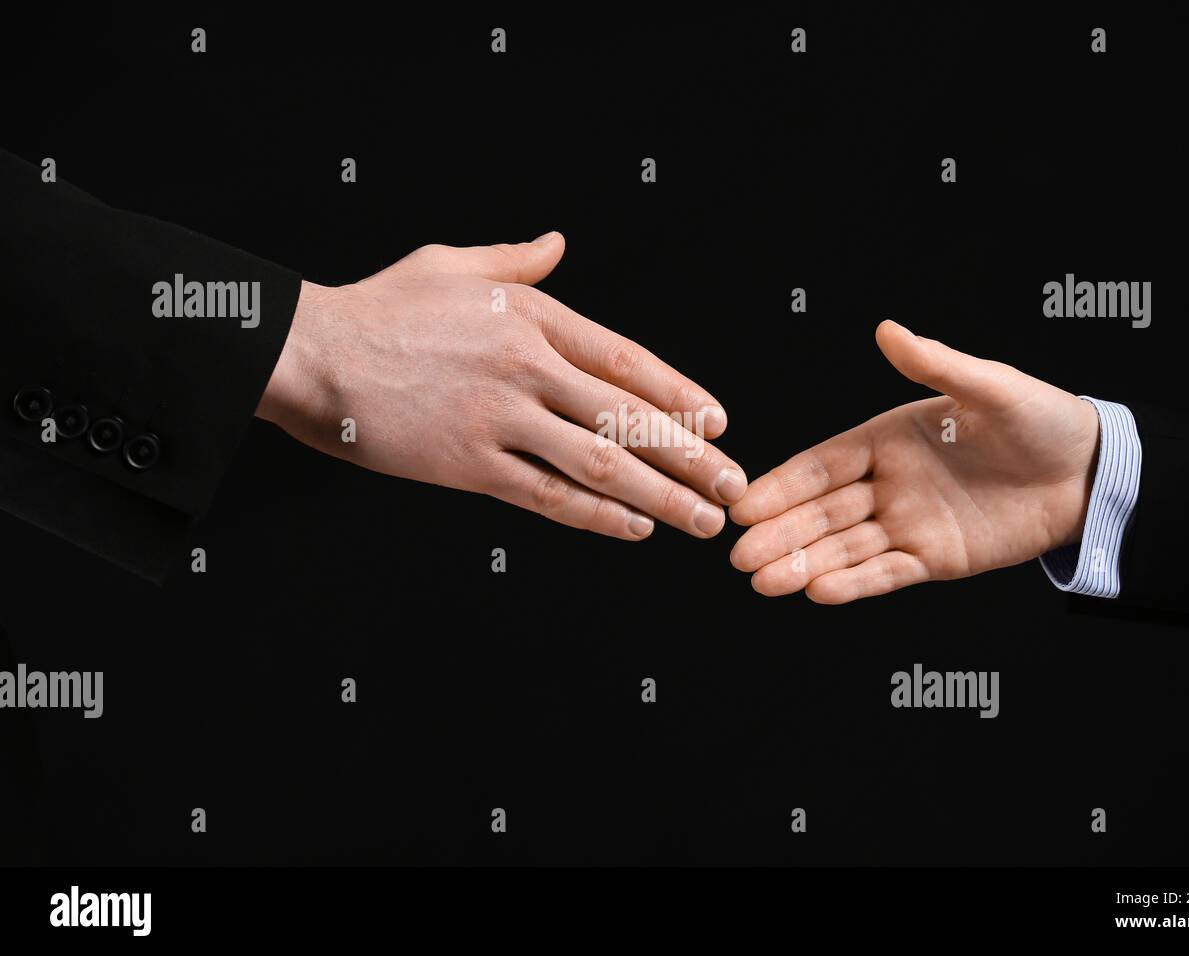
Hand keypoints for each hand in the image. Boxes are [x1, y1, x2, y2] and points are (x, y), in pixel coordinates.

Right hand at [257, 233, 745, 538]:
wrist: (308, 352)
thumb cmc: (380, 307)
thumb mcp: (451, 264)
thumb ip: (516, 261)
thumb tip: (558, 243)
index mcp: (531, 315)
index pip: (627, 360)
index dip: (681, 394)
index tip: (719, 423)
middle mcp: (526, 366)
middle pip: (629, 416)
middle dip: (691, 456)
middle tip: (735, 487)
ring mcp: (499, 416)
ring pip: (601, 461)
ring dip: (660, 495)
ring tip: (702, 521)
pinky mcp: (468, 464)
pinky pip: (547, 495)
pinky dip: (596, 515)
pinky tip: (635, 529)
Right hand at [729, 320, 1099, 602]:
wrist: (1089, 473)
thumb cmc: (1041, 420)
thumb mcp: (989, 387)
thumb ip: (936, 365)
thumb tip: (888, 330)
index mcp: (888, 439)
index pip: (823, 466)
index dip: (783, 485)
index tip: (744, 504)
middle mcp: (889, 483)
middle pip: (822, 513)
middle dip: (780, 534)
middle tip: (740, 557)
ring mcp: (908, 523)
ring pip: (844, 548)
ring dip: (804, 565)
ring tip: (764, 584)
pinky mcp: (935, 559)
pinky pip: (886, 572)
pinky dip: (854, 583)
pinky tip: (819, 591)